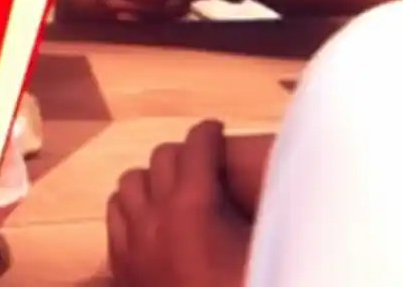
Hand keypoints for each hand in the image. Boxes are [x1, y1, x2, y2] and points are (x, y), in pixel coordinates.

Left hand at [108, 120, 251, 286]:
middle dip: (182, 154)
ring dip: (150, 179)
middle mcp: (154, 215)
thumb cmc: (241, 281)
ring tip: (172, 188)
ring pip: (128, 184)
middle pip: (159, 158)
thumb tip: (288, 190)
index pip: (195, 146)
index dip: (208, 132)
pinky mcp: (119, 265)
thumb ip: (260, 213)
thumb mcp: (262, 247)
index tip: (216, 130)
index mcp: (192, 205)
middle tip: (202, 162)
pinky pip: (114, 216)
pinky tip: (150, 220)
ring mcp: (131, 240)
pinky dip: (131, 208)